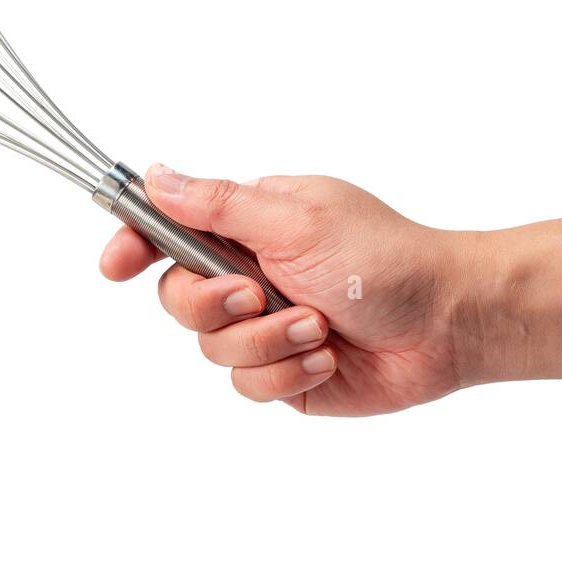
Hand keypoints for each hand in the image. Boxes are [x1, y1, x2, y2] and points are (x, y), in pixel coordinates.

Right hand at [99, 164, 480, 414]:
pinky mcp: (283, 372)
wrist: (446, 322)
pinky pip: (248, 385)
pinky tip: (328, 354)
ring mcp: (265, 327)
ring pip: (211, 349)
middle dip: (211, 302)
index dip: (133, 245)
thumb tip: (158, 175)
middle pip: (177, 298)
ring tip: (318, 326)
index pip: (168, 232)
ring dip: (266, 339)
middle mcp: (249, 275)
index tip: (115, 264)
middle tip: (256, 293)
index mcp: (248, 226)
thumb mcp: (297, 218)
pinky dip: (288, 370)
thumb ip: (220, 204)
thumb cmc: (385, 257)